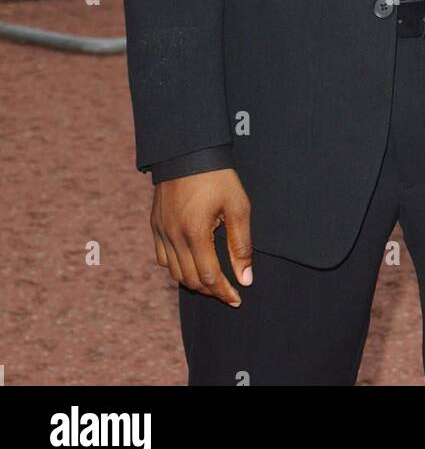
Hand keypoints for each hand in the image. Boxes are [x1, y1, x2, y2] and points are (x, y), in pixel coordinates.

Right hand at [151, 167, 252, 304]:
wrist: (188, 150)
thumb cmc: (218, 177)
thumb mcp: (237, 206)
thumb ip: (241, 245)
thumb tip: (245, 279)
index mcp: (195, 233)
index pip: (210, 277)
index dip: (224, 292)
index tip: (237, 299)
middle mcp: (174, 236)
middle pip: (190, 279)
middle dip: (211, 291)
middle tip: (228, 292)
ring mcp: (161, 230)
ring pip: (174, 272)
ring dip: (193, 281)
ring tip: (212, 281)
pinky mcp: (155, 224)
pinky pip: (162, 257)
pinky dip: (176, 267)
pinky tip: (191, 263)